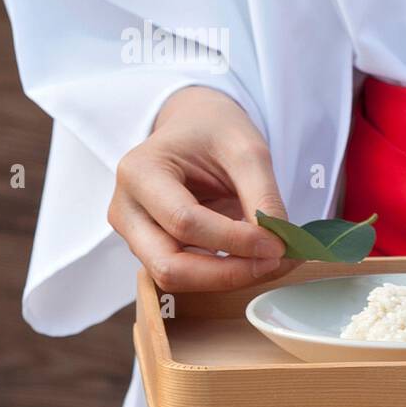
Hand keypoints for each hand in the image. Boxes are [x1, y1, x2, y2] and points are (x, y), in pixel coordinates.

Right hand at [107, 86, 298, 291]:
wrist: (195, 127)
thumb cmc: (214, 131)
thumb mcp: (247, 150)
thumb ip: (263, 196)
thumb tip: (279, 244)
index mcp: (139, 172)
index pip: (184, 222)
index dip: (235, 241)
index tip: (279, 245)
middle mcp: (126, 209)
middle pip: (169, 265)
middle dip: (227, 273)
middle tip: (275, 263)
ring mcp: (134, 234)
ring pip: (175, 278)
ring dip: (227, 279)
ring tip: (270, 261)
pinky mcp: (151, 249)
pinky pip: (186, 276)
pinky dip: (223, 275)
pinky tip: (254, 260)